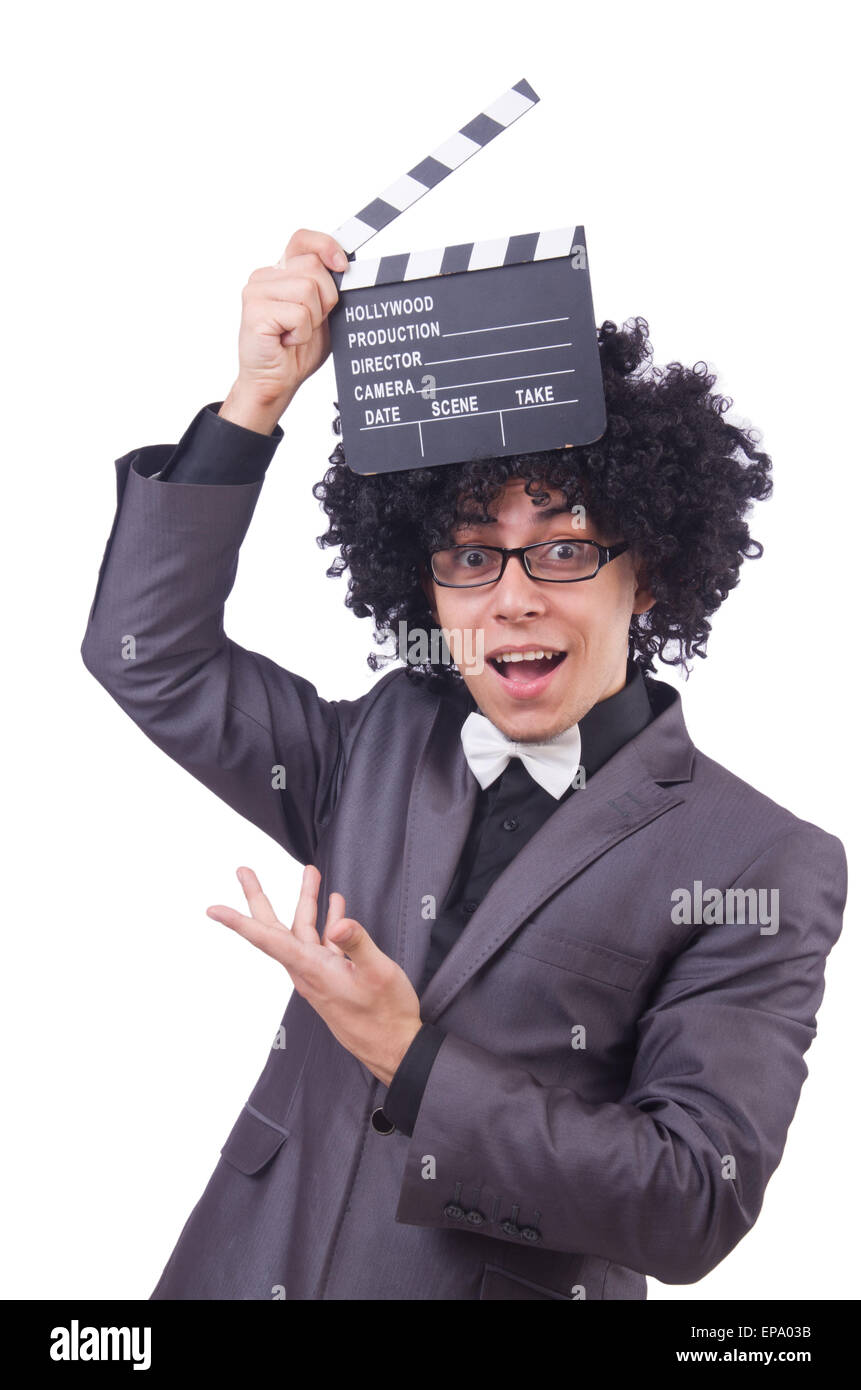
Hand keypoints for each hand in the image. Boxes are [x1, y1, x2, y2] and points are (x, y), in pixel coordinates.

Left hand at [206, 865, 422, 1086]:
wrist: (394, 1048)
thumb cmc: (385, 1014)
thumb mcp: (378, 973)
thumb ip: (357, 944)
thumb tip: (339, 922)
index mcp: (312, 969)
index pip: (266, 939)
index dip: (238, 922)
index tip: (213, 909)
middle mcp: (308, 971)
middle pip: (275, 928)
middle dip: (259, 897)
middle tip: (243, 871)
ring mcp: (320, 974)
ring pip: (303, 931)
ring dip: (306, 901)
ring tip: (311, 873)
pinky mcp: (333, 977)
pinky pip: (323, 943)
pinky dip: (327, 921)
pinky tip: (335, 906)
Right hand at [221, 228, 347, 430]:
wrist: (276, 382)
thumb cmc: (296, 350)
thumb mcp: (321, 314)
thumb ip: (328, 289)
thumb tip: (346, 267)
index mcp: (281, 272)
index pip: (303, 240)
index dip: (326, 246)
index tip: (342, 265)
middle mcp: (265, 276)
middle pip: (314, 267)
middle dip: (325, 299)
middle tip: (308, 323)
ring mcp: (256, 291)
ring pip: (308, 290)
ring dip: (312, 320)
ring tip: (294, 333)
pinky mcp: (255, 311)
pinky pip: (298, 314)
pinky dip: (301, 334)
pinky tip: (286, 341)